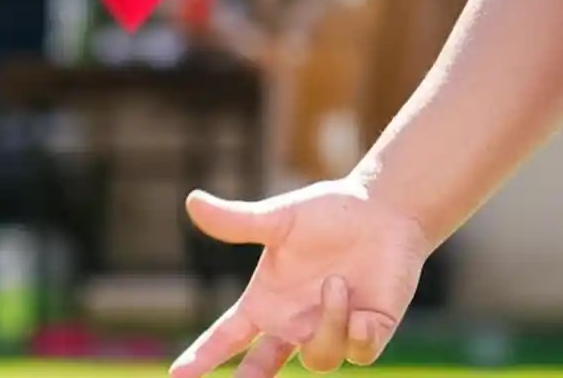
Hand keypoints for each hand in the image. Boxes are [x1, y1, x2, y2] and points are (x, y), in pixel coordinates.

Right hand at [170, 179, 430, 376]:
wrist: (383, 211)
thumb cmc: (328, 213)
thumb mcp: (279, 219)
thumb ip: (238, 222)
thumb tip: (192, 202)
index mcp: (267, 301)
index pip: (227, 337)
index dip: (202, 357)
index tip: (178, 374)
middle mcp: (294, 323)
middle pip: (262, 369)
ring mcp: (331, 331)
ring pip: (319, 357)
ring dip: (327, 323)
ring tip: (337, 282)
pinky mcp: (370, 332)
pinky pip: (358, 352)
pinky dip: (357, 333)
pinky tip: (362, 310)